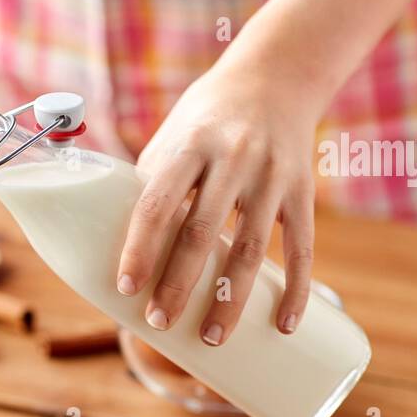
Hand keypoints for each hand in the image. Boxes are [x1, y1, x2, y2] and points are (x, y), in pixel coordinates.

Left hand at [116, 58, 322, 342]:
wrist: (275, 77)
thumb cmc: (205, 121)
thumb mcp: (171, 139)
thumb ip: (150, 188)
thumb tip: (114, 252)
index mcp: (188, 147)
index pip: (157, 203)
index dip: (140, 248)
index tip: (125, 288)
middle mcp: (231, 160)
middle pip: (201, 233)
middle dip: (178, 284)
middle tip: (159, 323)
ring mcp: (271, 176)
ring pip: (251, 249)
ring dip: (230, 299)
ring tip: (210, 339)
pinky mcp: (302, 191)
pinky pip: (302, 248)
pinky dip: (296, 290)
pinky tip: (284, 326)